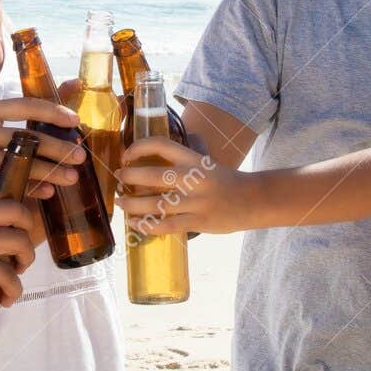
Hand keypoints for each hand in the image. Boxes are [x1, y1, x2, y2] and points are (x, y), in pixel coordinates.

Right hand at [0, 97, 85, 207]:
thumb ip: (4, 131)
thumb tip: (45, 137)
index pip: (25, 104)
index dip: (52, 110)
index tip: (74, 120)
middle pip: (28, 133)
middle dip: (58, 145)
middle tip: (80, 155)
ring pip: (22, 159)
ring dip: (51, 169)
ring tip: (72, 177)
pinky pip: (9, 179)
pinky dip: (31, 186)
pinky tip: (47, 192)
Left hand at [116, 136, 242, 235]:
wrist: (253, 200)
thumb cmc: (224, 180)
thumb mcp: (204, 163)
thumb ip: (182, 160)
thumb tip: (152, 156)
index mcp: (194, 160)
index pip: (162, 145)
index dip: (139, 147)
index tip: (126, 155)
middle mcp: (193, 179)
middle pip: (153, 176)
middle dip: (129, 177)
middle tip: (118, 179)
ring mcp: (196, 202)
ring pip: (156, 204)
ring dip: (132, 204)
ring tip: (120, 203)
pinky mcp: (198, 222)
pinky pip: (166, 225)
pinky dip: (146, 225)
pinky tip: (134, 223)